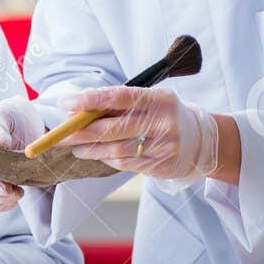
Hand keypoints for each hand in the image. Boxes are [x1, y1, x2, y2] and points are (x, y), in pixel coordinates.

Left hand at [54, 86, 218, 191]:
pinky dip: (106, 158)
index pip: (119, 96)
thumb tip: (80, 108)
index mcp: (159, 99)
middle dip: (81, 131)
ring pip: (116, 149)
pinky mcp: (163, 166)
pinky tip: (96, 154)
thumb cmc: (165, 115)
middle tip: (61, 133)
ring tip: (74, 146)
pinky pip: (126, 164)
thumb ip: (121, 103)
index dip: (90, 100)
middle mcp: (163, 122)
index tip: (66, 103)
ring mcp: (164, 146)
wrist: (203, 140)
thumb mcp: (151, 100)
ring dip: (90, 148)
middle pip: (113, 127)